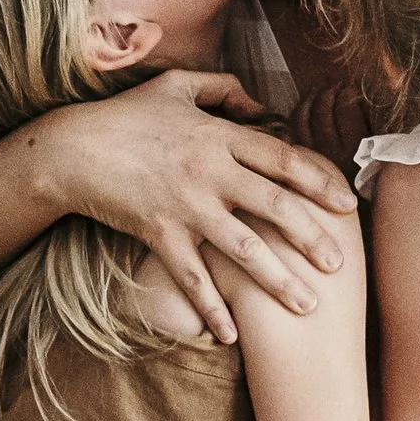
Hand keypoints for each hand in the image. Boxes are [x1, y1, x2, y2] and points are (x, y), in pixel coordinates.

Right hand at [38, 72, 355, 342]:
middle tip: (341, 264)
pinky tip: (232, 335)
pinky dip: (212, 308)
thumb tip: (261, 104)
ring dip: (278, 280)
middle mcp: (209, 172)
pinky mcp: (159, 234)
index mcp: (218, 136)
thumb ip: (223, 88)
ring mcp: (185, 207)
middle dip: (313, 237)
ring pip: (244, 248)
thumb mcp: (175, 86)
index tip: (347, 204)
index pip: (281, 159)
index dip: (319, 181)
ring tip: (307, 305)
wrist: (71, 149)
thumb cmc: (125, 116)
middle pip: (275, 206)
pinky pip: (192, 278)